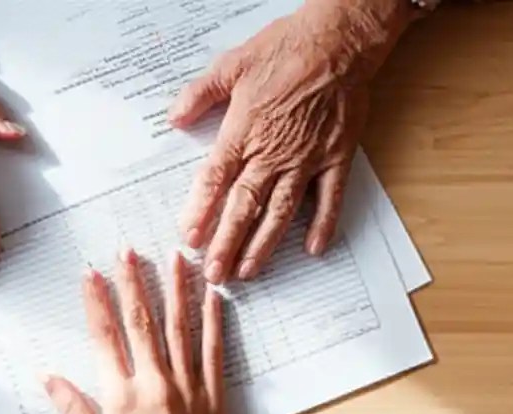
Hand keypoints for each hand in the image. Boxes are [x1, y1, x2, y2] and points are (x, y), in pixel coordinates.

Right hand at [43, 249, 228, 413]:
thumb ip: (73, 410)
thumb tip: (49, 378)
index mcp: (121, 396)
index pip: (105, 336)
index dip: (96, 302)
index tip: (90, 274)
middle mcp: (154, 383)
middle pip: (141, 322)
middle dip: (132, 282)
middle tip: (128, 250)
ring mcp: (188, 388)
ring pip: (179, 327)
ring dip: (174, 289)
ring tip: (173, 256)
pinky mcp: (214, 398)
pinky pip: (213, 351)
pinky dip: (213, 321)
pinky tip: (212, 296)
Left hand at [169, 0, 410, 282]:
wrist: (338, 40)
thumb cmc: (286, 49)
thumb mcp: (232, 64)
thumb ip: (200, 94)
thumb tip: (174, 117)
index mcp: (244, 132)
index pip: (216, 180)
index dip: (201, 212)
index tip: (190, 238)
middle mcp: (273, 153)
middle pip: (244, 206)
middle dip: (227, 243)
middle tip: (215, 274)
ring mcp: (307, 159)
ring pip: (281, 211)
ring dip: (263, 245)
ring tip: (248, 271)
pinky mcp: (336, 158)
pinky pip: (329, 198)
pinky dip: (323, 224)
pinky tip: (314, 249)